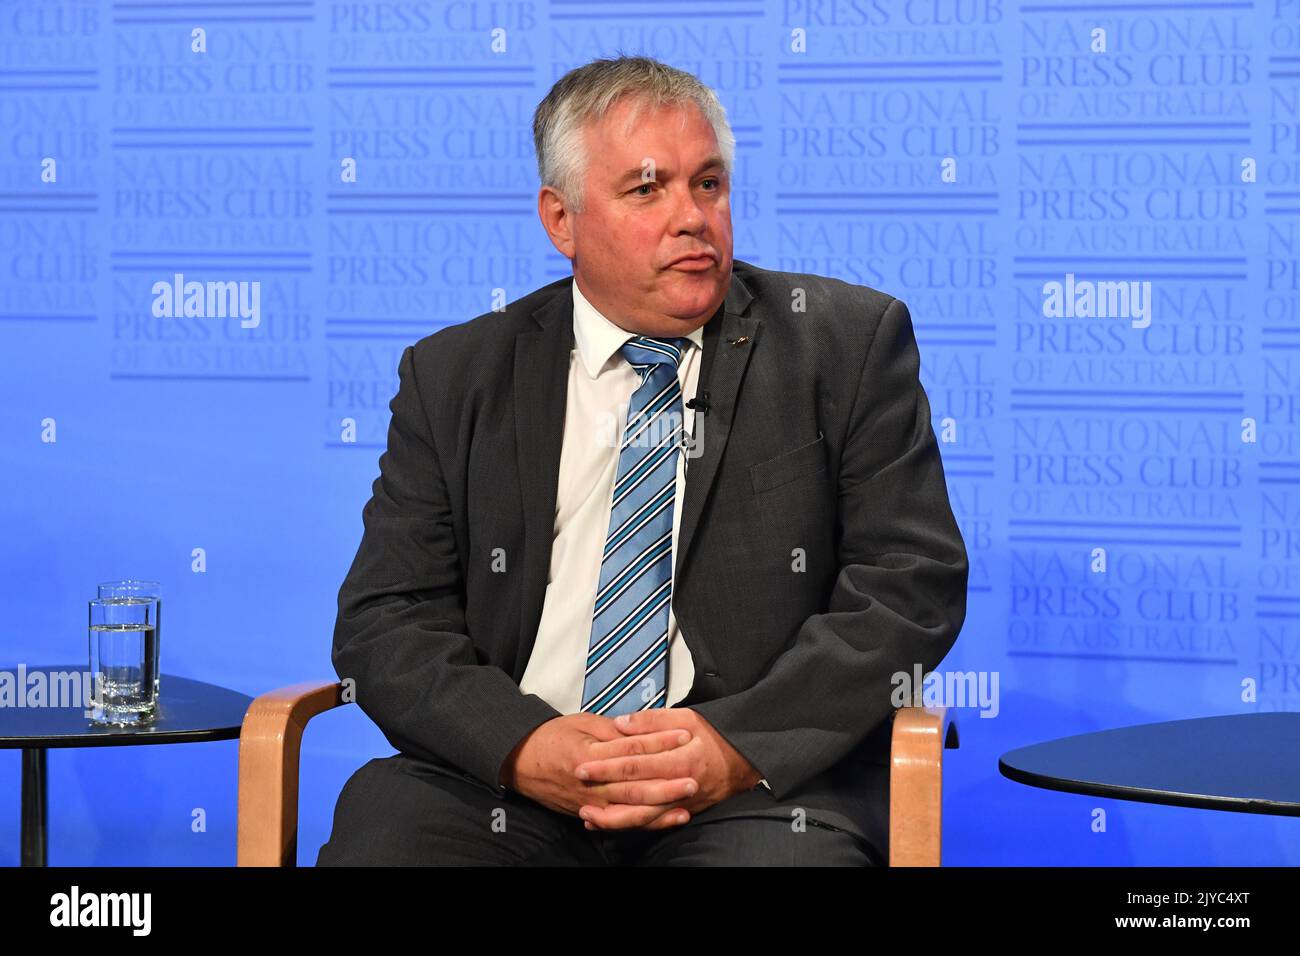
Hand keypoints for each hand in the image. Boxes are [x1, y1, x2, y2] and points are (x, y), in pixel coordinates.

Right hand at [500, 712, 701, 828]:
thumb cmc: (553, 737)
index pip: (630, 750)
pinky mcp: (590, 814)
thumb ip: (614, 730)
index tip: (684, 735)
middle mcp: (590, 784)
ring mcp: (590, 803)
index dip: (659, 743)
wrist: (521, 761)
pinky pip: (621, 823)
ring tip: (686, 804)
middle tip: (693, 778)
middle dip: (666, 785)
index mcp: (589, 755)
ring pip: (630, 810)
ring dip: (660, 809)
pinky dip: (646, 823)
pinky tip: (667, 819)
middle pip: (634, 787)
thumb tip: (643, 730)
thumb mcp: (582, 723)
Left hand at [574, 708, 762, 830]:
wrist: (745, 761)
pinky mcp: (680, 812)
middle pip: (634, 790)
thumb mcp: (689, 718)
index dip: (608, 764)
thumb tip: (622, 724)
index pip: (635, 762)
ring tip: (586, 815)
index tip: (584, 763)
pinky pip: (651, 823)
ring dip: (612, 817)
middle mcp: (678, 784)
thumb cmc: (716, 736)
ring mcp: (680, 803)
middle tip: (577, 786)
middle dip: (603, 788)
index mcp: (679, 758)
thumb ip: (654, 721)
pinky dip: (629, 825)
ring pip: (641, 816)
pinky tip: (609, 823)